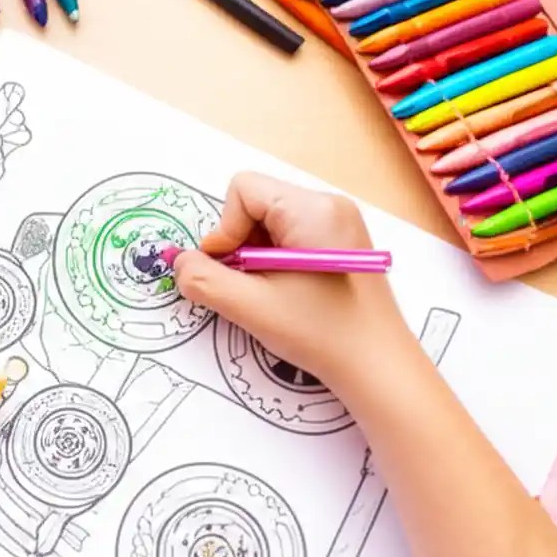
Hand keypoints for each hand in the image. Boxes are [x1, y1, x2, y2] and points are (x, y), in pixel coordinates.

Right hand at [173, 172, 412, 391]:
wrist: (378, 366)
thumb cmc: (321, 333)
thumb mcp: (251, 307)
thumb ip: (204, 280)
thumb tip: (179, 262)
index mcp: (312, 208)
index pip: (243, 189)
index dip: (224, 229)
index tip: (231, 270)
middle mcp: (330, 204)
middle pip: (257, 203)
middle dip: (241, 242)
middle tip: (251, 285)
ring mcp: (341, 223)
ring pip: (272, 221)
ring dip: (257, 254)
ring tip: (271, 292)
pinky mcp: (343, 243)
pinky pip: (292, 235)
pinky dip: (276, 260)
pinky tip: (287, 293)